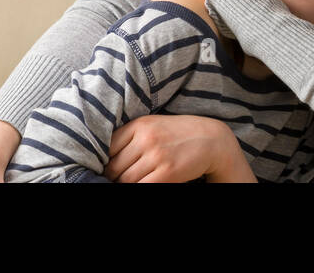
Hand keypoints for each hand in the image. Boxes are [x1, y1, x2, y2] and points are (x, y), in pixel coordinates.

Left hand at [105, 114, 254, 182]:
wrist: (210, 139)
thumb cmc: (177, 134)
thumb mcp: (152, 126)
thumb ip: (131, 137)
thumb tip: (106, 161)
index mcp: (139, 124)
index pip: (108, 147)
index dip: (103, 163)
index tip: (104, 169)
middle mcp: (146, 138)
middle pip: (114, 167)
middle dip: (112, 178)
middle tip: (114, 181)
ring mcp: (156, 156)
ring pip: (126, 180)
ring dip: (124, 185)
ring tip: (127, 184)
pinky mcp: (167, 173)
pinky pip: (142, 187)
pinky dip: (138, 189)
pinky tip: (142, 185)